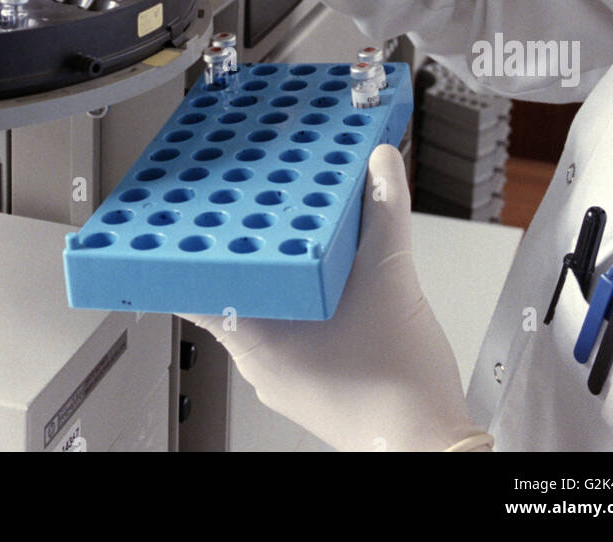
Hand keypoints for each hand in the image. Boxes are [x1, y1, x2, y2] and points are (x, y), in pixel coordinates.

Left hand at [184, 145, 483, 451]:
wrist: (429, 446)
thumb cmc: (397, 393)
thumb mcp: (391, 280)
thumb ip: (384, 213)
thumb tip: (379, 166)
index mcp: (257, 340)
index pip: (192, 287)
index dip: (186, 248)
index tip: (183, 216)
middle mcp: (263, 361)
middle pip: (235, 289)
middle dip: (246, 243)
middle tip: (249, 205)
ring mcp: (290, 373)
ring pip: (270, 308)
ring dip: (281, 269)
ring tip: (292, 231)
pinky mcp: (317, 378)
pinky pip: (297, 326)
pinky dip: (306, 295)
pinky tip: (330, 276)